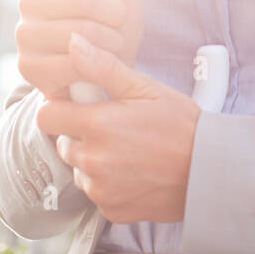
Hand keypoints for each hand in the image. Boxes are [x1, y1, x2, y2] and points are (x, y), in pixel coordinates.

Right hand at [15, 0, 142, 99]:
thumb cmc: (111, 18)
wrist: (106, 69)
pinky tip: (97, 63)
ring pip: (75, 32)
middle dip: (113, 12)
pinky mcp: (27, 66)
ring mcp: (25, 31)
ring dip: (108, 40)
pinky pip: (67, 64)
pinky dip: (92, 65)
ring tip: (115, 41)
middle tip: (121, 19)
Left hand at [36, 33, 200, 223]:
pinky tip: (133, 171)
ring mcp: (100, 189)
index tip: (78, 105)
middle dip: (80, 133)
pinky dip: (108, 183)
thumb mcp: (145, 88)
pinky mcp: (110, 210)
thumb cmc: (181, 124)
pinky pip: (96, 192)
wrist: (208, 171)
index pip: (46, 116)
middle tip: (113, 126)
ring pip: (78, 169)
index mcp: (97, 125)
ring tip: (127, 150)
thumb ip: (104, 67)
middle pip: (62, 143)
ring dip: (93, 159)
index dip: (60, 107)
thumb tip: (73, 43)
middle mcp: (93, 160)